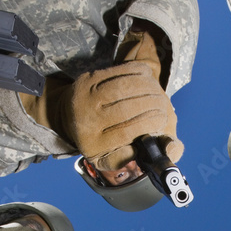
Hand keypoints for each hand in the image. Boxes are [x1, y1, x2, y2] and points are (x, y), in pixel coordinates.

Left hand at [62, 30, 181, 170]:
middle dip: (151, 104)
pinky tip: (147, 77)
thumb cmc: (96, 140)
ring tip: (157, 91)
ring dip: (146, 87)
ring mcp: (85, 97)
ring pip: (123, 88)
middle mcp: (86, 120)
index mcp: (93, 144)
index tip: (162, 120)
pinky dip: (136, 72)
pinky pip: (118, 71)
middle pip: (126, 109)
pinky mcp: (88, 78)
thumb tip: (140, 149)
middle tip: (163, 105)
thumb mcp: (107, 159)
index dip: (150, 123)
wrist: (67, 117)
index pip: (127, 131)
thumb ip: (126, 158)